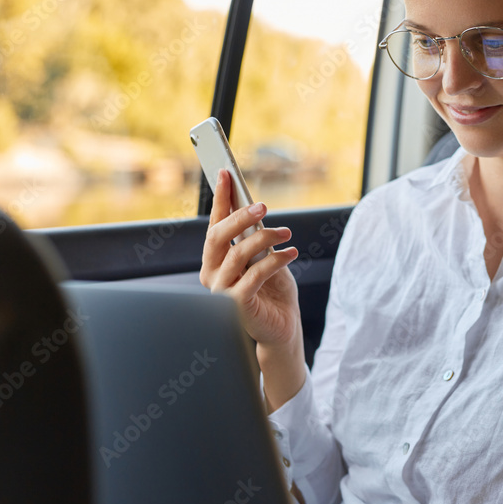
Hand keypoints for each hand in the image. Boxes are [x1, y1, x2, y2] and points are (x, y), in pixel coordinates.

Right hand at [199, 170, 304, 405]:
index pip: (214, 225)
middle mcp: (211, 275)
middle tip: (264, 205)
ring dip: (265, 238)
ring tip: (287, 233)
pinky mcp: (236, 306)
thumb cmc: (272, 293)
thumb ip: (255, 239)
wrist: (281, 330)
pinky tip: (291, 252)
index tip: (226, 172)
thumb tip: (254, 209)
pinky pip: (254, 275)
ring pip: (238, 254)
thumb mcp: (264, 259)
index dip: (220, 199)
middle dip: (240, 215)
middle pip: (218, 236)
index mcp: (214, 261)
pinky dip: (275, 260)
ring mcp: (220, 292)